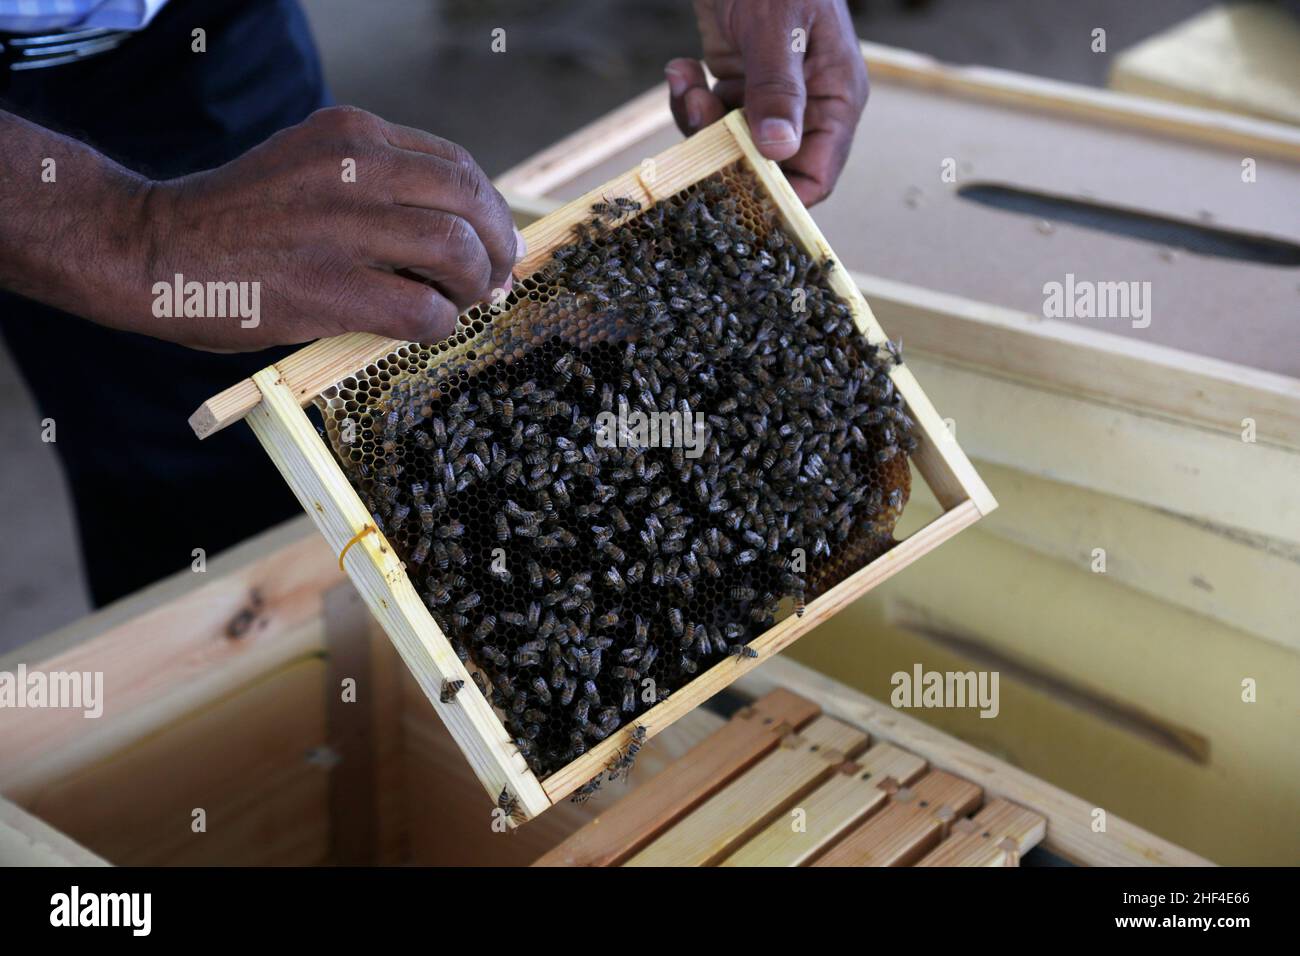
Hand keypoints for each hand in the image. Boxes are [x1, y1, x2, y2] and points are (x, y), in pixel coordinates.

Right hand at [140, 106, 522, 350]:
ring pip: (456, 251)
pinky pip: (421, 309)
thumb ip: (377, 187)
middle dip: (497, 247)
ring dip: (473, 287)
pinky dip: (438, 324)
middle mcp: (353, 168)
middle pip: (470, 202)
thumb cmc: (239, 220)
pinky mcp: (328, 286)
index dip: (488, 211)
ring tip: (459, 303)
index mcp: (352, 135)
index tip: (492, 243)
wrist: (153, 248)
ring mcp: (341, 227)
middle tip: (495, 279)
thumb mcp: (312, 170)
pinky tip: (423, 327)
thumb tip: (460, 234)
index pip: (456, 166)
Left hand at [667, 0, 867, 204]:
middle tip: (698, 122)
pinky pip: (709, 116)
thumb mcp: (778, 27)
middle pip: (767, 167)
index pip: (817, 175)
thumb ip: (777, 89)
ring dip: (697, 123)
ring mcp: (767, 97)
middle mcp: (805, 106)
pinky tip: (681, 68)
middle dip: (724, 154)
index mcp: (835, 98)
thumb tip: (778, 149)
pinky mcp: (734, 83)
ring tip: (685, 83)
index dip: (780, 195)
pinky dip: (688, 100)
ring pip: (729, 145)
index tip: (738, 193)